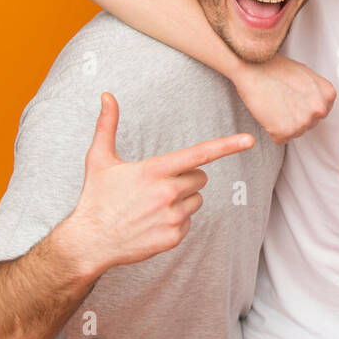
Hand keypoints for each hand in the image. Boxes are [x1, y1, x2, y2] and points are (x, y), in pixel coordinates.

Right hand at [60, 92, 253, 277]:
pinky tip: (153, 222)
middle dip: (186, 178)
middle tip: (158, 186)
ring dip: (183, 200)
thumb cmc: (96, 198)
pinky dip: (176, 221)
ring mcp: (172, 216)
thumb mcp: (99, 160)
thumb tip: (106, 95)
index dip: (226, 145)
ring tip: (153, 205)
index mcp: (153, 171)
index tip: (249, 140)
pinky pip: (190, 221)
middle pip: (200, 177)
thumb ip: (107, 125)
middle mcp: (167, 193)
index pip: (198, 154)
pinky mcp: (174, 237)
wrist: (90, 242)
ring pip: (197, 200)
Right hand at [232, 53, 335, 143]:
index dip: (303, 107)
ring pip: (295, 132)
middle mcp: (320, 109)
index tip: (293, 98)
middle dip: (295, 117)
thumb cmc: (275, 68)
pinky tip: (268, 113)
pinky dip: (272, 130)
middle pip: (309, 124)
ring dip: (284, 123)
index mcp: (328, 94)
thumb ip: (316, 93)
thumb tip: (316, 106)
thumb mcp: (307, 75)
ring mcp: (304, 121)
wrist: (252, 66)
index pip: (320, 113)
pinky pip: (280, 139)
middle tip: (281, 100)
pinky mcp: (286, 130)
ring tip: (274, 104)